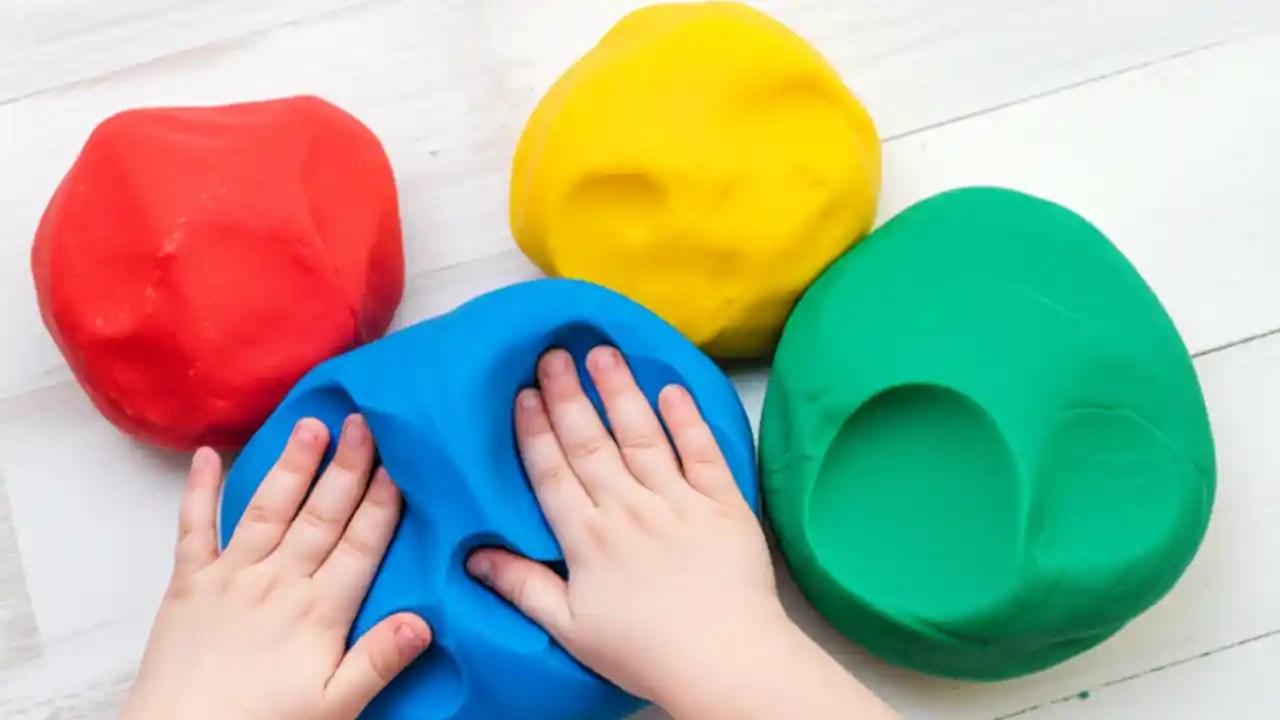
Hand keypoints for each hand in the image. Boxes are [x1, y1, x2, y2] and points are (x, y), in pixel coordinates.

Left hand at [122, 416, 431, 719]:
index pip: (360, 545)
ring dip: (291, 465)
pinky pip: (194, 528)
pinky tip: (205, 456)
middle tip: (363, 421)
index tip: (399, 464)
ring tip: (309, 424)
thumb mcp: (333, 707)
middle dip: (346, 467)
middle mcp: (277, 582)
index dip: (382, 503)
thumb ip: (377, 661)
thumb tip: (422, 622)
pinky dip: (198, 490)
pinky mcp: (189, 584)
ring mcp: (231, 577)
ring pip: (268, 510)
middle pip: (321, 516)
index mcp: (319, 611)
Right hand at [467, 347, 783, 703]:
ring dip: (620, 391)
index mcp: (588, 540)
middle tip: (553, 353)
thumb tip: (473, 556)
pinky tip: (671, 388)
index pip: (553, 473)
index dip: (536, 431)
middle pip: (592, 444)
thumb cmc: (645, 653)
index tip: (524, 393)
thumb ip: (522, 587)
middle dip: (569, 395)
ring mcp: (678, 502)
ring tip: (603, 352)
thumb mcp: (570, 629)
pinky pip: (702, 452)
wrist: (724, 662)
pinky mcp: (724, 504)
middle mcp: (630, 510)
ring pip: (642, 436)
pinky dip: (687, 419)